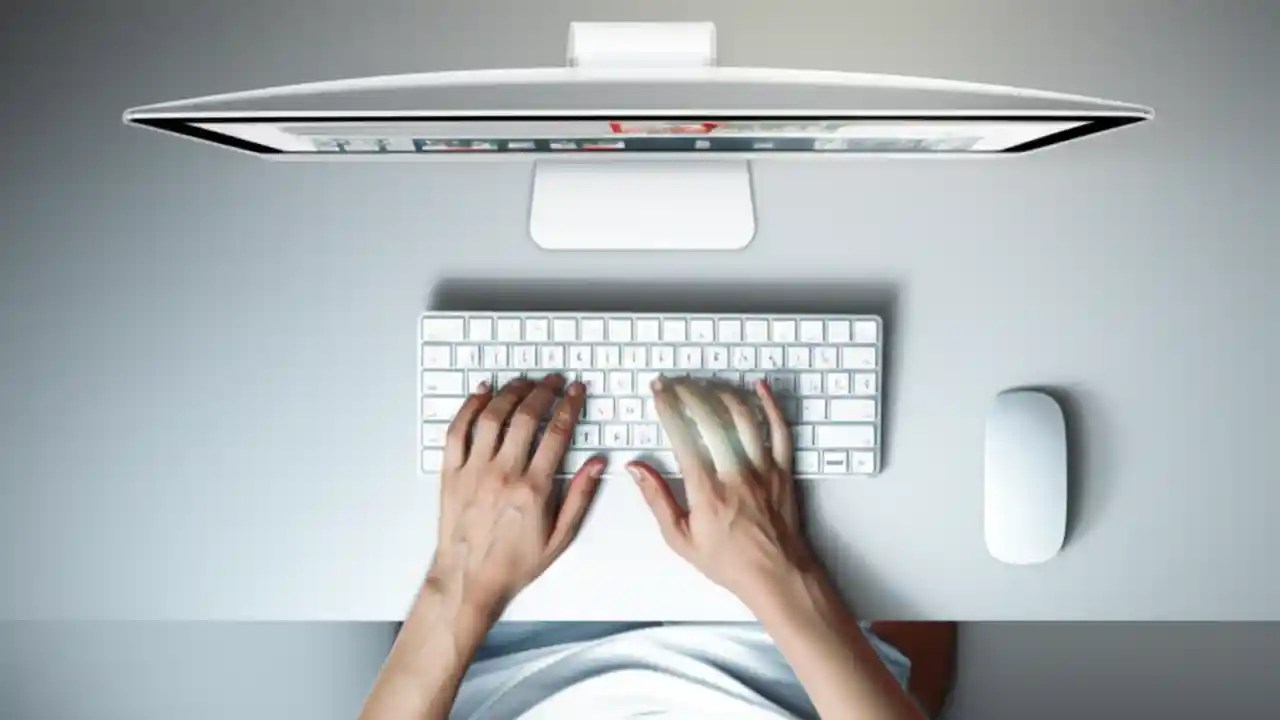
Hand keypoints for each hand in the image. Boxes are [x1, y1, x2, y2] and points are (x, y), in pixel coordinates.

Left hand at [428, 375, 604, 620]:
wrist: (469, 581)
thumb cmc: (514, 564)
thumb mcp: (560, 537)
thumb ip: (580, 497)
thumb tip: (597, 464)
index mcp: (533, 489)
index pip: (557, 433)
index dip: (569, 405)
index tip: (576, 391)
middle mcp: (503, 474)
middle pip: (526, 416)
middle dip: (544, 391)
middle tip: (554, 381)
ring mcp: (474, 471)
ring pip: (492, 416)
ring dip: (510, 392)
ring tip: (524, 382)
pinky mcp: (451, 473)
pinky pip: (457, 431)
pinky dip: (469, 407)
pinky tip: (482, 393)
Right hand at [628, 377, 817, 609]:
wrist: (777, 574)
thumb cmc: (730, 561)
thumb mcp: (680, 538)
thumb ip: (657, 499)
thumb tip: (636, 469)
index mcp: (707, 491)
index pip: (683, 436)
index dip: (668, 408)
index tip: (659, 392)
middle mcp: (735, 474)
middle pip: (711, 419)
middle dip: (690, 393)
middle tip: (676, 382)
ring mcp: (762, 469)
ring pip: (744, 418)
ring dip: (722, 394)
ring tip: (705, 384)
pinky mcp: (782, 470)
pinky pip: (779, 430)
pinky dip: (770, 405)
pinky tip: (759, 388)